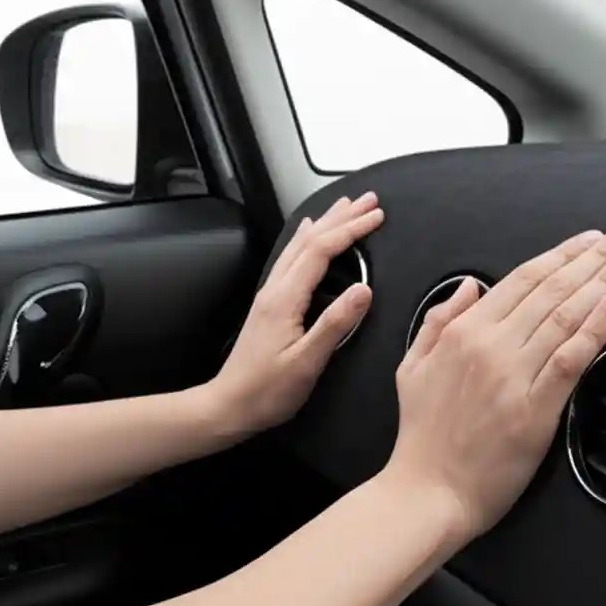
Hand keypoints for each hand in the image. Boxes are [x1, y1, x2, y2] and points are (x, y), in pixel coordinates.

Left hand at [208, 192, 383, 435]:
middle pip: (309, 240)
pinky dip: (307, 239)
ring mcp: (270, 295)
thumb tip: (364, 290)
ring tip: (345, 206)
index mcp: (285, 299)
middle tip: (369, 200)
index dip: (350, 231)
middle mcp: (275, 289)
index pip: (321, 251)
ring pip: (298, 246)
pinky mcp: (270, 304)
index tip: (377, 217)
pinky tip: (307, 234)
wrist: (228, 405)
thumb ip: (335, 324)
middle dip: (341, 217)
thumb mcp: (307, 362)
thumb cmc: (267, 390)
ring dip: (325, 223)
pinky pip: (291, 258)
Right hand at [385, 220, 605, 541]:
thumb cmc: (422, 437)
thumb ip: (438, 320)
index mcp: (464, 332)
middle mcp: (490, 346)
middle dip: (597, 255)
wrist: (426, 493)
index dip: (563, 253)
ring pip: (566, 315)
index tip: (593, 238)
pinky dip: (594, 329)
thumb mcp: (411, 366)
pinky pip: (570, 360)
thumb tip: (469, 285)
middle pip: (553, 287)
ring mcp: (513, 377)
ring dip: (605, 280)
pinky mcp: (534, 410)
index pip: (523, 278)